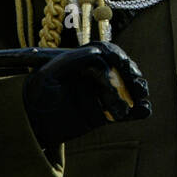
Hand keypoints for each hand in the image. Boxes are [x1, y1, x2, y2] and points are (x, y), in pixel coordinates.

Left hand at [22, 42, 150, 149]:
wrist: (31, 124)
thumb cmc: (36, 95)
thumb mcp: (48, 74)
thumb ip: (71, 60)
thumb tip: (98, 52)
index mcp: (82, 61)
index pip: (105, 54)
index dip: (115, 59)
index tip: (117, 70)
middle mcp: (94, 75)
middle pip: (121, 70)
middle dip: (131, 75)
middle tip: (136, 85)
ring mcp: (101, 94)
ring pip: (127, 89)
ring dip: (137, 91)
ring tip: (141, 98)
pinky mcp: (105, 113)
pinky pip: (126, 111)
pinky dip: (138, 110)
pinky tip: (145, 110)